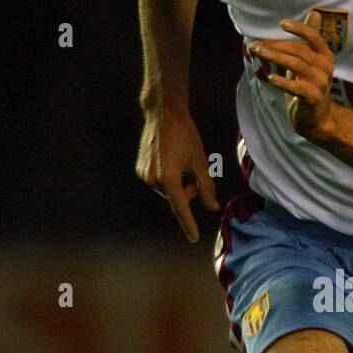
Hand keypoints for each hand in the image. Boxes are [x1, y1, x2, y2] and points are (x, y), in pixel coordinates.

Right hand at [135, 106, 219, 242]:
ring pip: (168, 190)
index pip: (181, 208)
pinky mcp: (140, 169)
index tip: (193, 238)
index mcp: (169, 178)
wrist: (162, 114)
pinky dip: (169, 177)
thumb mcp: (200, 161)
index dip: (189, 224)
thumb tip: (212, 207)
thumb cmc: (185, 135)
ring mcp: (144, 174)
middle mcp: (153, 180)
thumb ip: (206, 187)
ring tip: (182, 161)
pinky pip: (159, 181)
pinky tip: (171, 159)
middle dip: (188, 190)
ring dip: (178, 183)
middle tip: (195, 172)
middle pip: (176, 197)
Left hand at [249, 10, 335, 139]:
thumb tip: (315, 13)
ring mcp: (320, 83)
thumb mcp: (309, 62)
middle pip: (299, 50)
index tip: (282, 23)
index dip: (299, 28)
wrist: (317, 118)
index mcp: (324, 55)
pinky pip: (297, 88)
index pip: (314, 37)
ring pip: (296, 65)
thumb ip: (309, 40)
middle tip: (255, 45)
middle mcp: (325, 67)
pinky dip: (283, 82)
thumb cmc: (309, 86)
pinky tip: (270, 78)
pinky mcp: (313, 98)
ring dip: (275, 57)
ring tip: (258, 53)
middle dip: (275, 45)